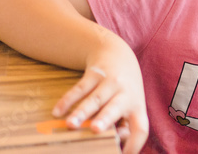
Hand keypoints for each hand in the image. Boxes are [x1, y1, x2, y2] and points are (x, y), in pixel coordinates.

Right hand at [52, 35, 148, 153]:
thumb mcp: (131, 104)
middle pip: (115, 108)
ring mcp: (110, 82)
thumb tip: (114, 144)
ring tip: (70, 124)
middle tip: (95, 129)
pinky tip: (56, 112)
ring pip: (94, 99)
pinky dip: (67, 100)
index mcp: (137, 106)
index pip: (141, 127)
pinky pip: (79, 88)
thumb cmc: (124, 89)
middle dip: (105, 119)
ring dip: (81, 112)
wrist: (118, 53)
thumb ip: (123, 124)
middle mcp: (125, 94)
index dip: (134, 143)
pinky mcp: (95, 73)